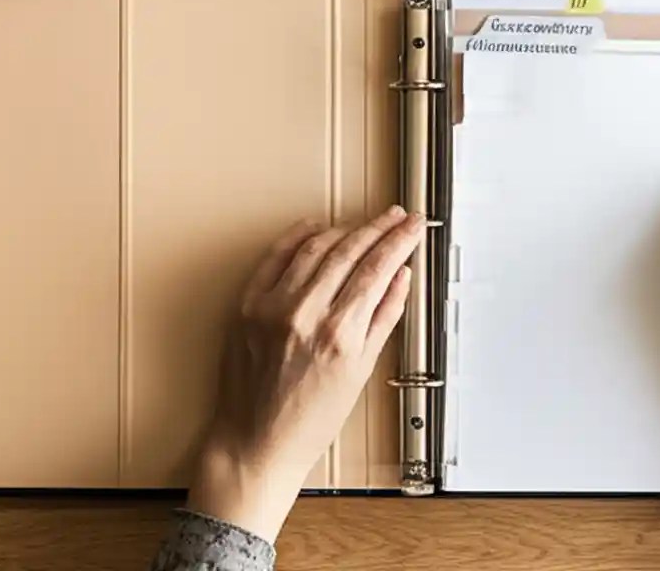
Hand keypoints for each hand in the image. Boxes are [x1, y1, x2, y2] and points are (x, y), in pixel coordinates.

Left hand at [188, 206, 424, 541]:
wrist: (256, 443)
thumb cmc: (308, 421)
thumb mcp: (361, 372)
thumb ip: (383, 318)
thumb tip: (400, 278)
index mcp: (340, 334)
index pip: (378, 269)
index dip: (399, 240)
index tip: (412, 227)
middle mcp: (305, 314)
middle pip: (350, 251)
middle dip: (378, 227)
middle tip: (396, 216)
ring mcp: (272, 307)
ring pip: (314, 247)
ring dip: (344, 229)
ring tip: (364, 223)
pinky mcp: (247, 306)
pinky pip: (274, 257)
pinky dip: (297, 236)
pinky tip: (314, 227)